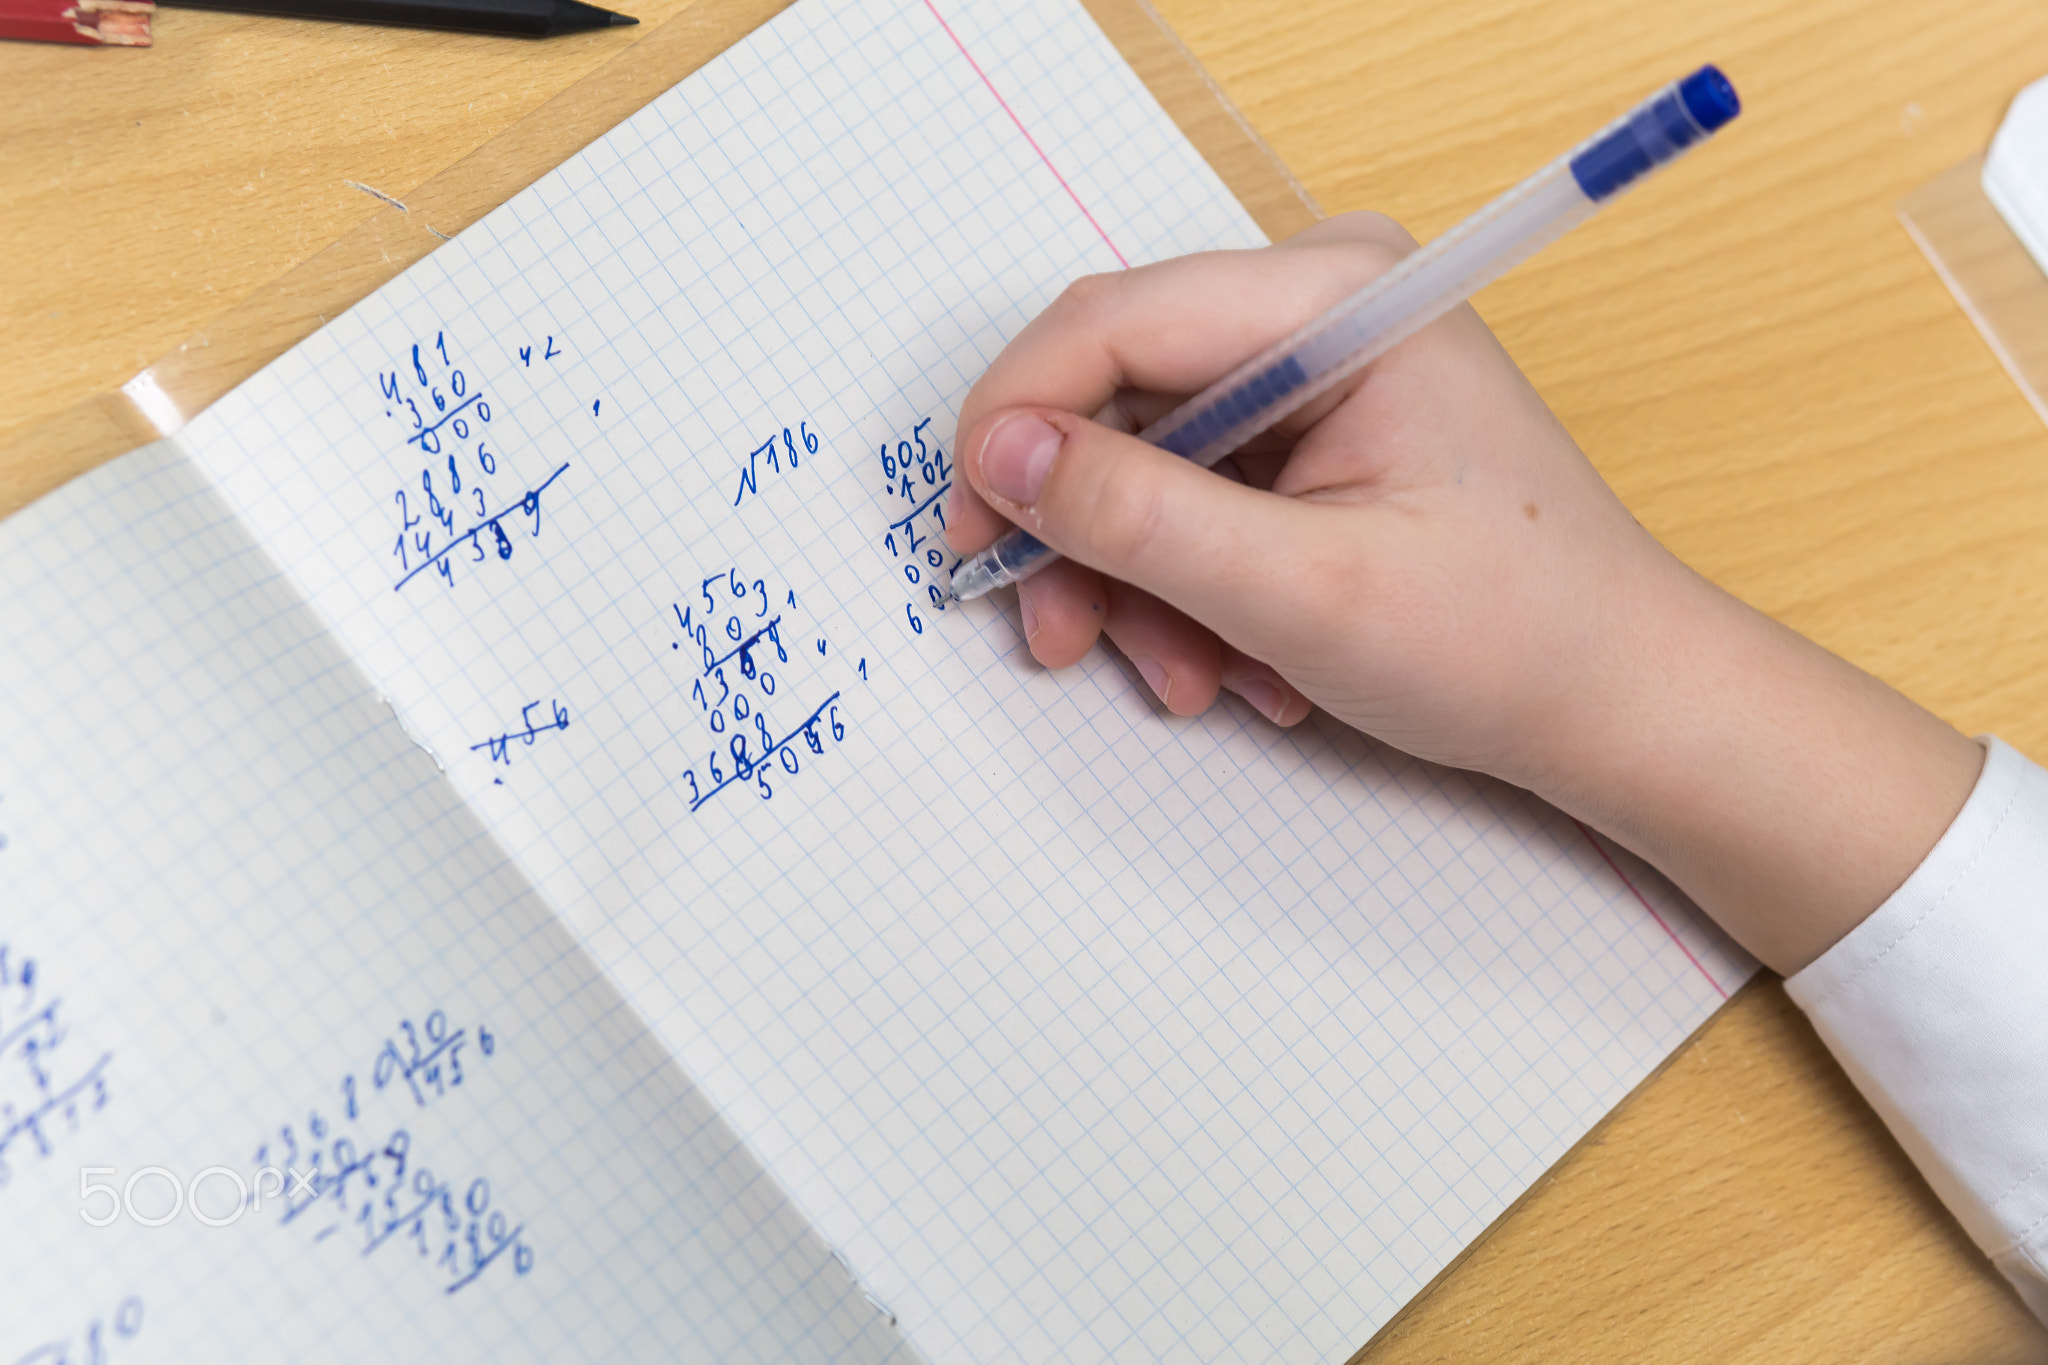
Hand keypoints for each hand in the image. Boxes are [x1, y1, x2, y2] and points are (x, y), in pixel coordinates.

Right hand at [945, 213, 1981, 973]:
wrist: (1617, 702)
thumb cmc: (1509, 639)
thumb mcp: (1302, 590)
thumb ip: (1139, 516)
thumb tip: (1000, 458)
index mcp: (1340, 296)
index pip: (1112, 320)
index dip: (1014, 425)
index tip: (972, 535)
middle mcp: (1324, 305)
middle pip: (1118, 391)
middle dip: (1084, 531)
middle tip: (1065, 637)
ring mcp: (1319, 366)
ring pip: (1144, 457)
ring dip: (1139, 581)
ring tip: (1190, 677)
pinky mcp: (1314, 428)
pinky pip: (1194, 491)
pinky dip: (1187, 585)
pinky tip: (1236, 660)